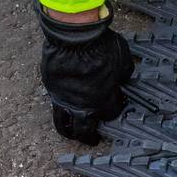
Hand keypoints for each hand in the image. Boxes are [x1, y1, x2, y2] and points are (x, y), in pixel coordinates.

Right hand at [39, 4, 133, 143]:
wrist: (74, 36)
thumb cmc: (100, 46)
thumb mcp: (122, 59)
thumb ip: (123, 73)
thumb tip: (123, 77)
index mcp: (103, 101)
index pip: (111, 114)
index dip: (115, 110)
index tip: (116, 105)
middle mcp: (82, 106)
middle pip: (85, 130)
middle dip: (89, 137)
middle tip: (93, 139)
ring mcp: (65, 99)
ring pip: (64, 125)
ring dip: (70, 132)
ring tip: (72, 134)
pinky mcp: (52, 90)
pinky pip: (54, 106)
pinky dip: (59, 112)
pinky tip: (61, 112)